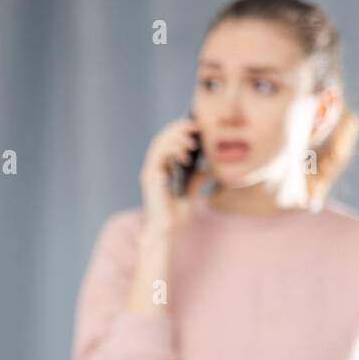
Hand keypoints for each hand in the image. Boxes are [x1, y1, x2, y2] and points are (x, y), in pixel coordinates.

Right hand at [139, 116, 208, 233]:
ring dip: (176, 140)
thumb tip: (208, 169)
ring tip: (192, 143)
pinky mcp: (150, 180)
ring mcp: (150, 173)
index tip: (197, 127)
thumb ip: (196, 181)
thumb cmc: (175, 218)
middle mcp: (153, 169)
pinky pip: (158, 158)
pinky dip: (171, 153)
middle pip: (162, 139)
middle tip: (195, 127)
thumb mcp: (190, 194)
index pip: (167, 143)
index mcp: (161, 170)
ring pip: (158, 145)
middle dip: (178, 129)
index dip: (180, 131)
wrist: (166, 232)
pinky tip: (185, 157)